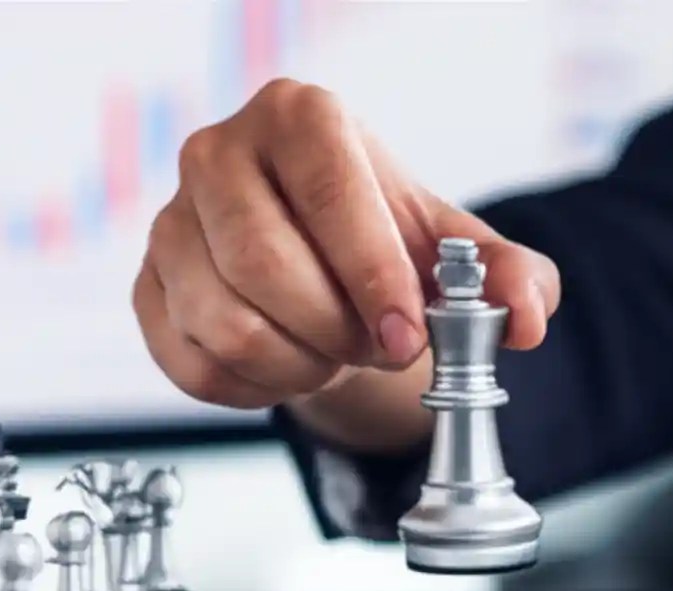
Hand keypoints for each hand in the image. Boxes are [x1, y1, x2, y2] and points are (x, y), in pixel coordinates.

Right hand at [133, 79, 560, 410]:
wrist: (322, 265)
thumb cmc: (385, 243)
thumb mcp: (457, 251)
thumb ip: (509, 276)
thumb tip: (527, 317)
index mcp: (300, 119)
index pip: (330, 192)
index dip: (374, 275)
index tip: (409, 335)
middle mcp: (219, 153)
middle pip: (266, 266)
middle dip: (339, 331)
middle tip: (379, 347)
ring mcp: (170, 222)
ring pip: (228, 324)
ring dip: (302, 364)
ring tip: (335, 349)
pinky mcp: (146, 288)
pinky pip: (197, 366)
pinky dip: (259, 389)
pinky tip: (292, 364)